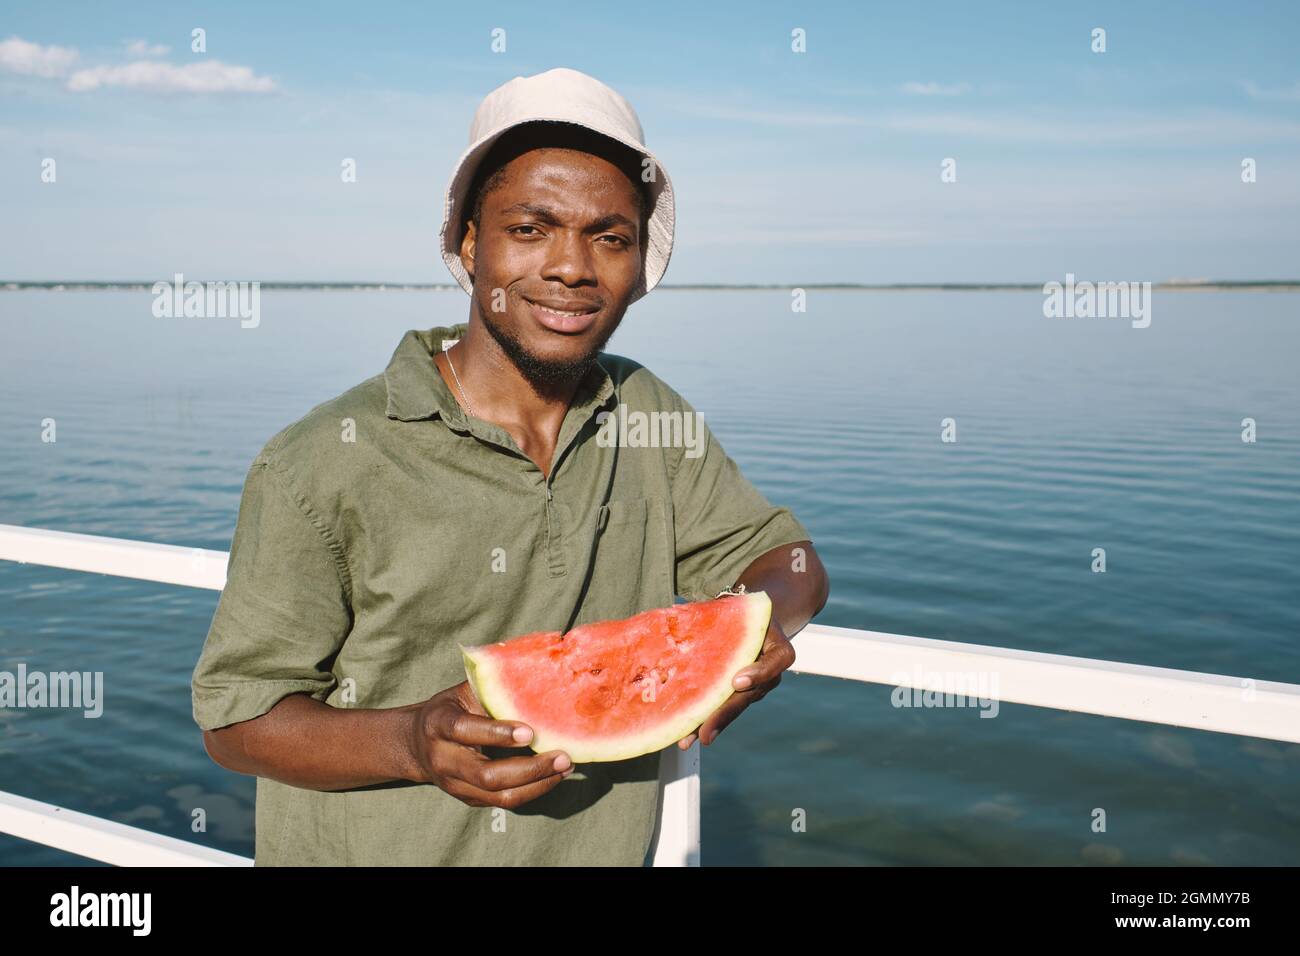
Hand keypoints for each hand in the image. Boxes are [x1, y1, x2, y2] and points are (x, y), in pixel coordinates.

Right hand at [406, 680, 572, 807]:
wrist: (415, 744)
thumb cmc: (451, 708)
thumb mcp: (463, 691)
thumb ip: (491, 685)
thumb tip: (536, 668)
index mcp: (438, 724)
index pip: (464, 731)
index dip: (497, 733)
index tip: (531, 732)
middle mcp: (443, 759)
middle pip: (487, 775)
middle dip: (530, 768)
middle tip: (564, 756)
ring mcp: (454, 785)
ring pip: (499, 794)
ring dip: (538, 783)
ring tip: (567, 767)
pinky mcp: (468, 799)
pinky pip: (504, 801)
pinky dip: (534, 790)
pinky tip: (555, 775)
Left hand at [675, 618, 793, 748]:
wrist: (753, 620)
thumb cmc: (745, 611)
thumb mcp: (742, 607)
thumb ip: (725, 614)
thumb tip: (681, 615)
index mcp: (779, 650)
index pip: (772, 663)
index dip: (756, 674)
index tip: (737, 682)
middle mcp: (769, 674)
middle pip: (747, 696)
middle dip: (723, 715)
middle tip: (705, 733)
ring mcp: (755, 688)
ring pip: (732, 708)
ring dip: (709, 725)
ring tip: (687, 741)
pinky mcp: (738, 695)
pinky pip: (722, 709)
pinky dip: (703, 721)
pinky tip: (684, 734)